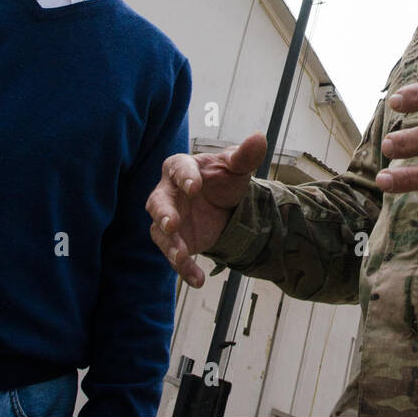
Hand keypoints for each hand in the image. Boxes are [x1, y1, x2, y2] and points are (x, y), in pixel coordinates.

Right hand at [147, 132, 266, 287]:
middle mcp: (168, 193)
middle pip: (158, 202)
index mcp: (181, 168)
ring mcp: (169, 219)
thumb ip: (245, 155)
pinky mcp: (176, 241)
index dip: (184, 177)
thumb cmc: (223, 178)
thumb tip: (259, 137)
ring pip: (161, 233)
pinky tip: (197, 279)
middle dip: (163, 213)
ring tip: (182, 256)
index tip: (195, 186)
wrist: (225, 205)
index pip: (178, 169)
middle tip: (171, 223)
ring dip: (170, 245)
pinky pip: (175, 256)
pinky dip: (185, 268)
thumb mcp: (237, 167)